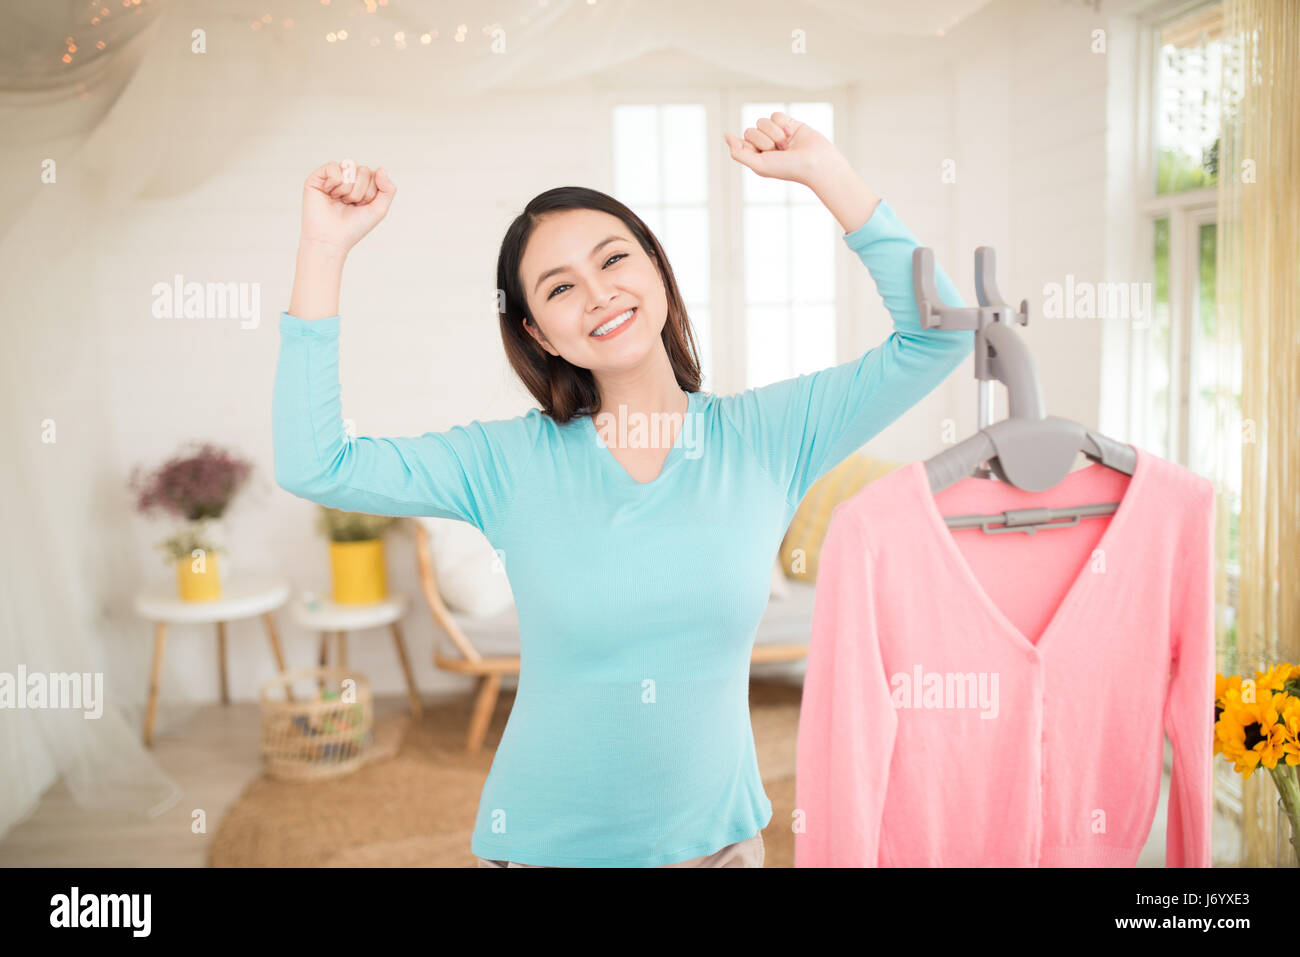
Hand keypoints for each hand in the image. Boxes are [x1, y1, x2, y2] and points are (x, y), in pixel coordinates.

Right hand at [299, 161, 396, 254]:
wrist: (331, 239)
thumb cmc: (353, 227)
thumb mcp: (379, 210)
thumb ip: (388, 189)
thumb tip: (380, 168)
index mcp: (362, 185)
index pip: (374, 175)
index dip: (371, 193)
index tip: (362, 206)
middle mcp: (348, 179)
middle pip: (363, 170)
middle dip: (359, 192)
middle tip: (349, 205)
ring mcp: (333, 177)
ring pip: (349, 167)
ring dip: (347, 189)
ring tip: (339, 201)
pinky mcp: (318, 177)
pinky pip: (333, 166)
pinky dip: (335, 183)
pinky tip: (329, 193)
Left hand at [723, 112, 839, 185]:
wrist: (816, 162)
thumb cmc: (788, 168)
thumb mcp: (759, 165)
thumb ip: (739, 153)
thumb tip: (726, 135)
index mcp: (756, 157)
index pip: (741, 142)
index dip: (750, 146)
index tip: (764, 155)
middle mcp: (765, 145)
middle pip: (750, 131)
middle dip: (764, 141)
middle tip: (778, 152)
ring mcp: (776, 134)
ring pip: (762, 121)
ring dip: (774, 133)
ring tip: (787, 145)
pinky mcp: (788, 123)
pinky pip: (775, 115)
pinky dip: (783, 124)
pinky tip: (792, 134)